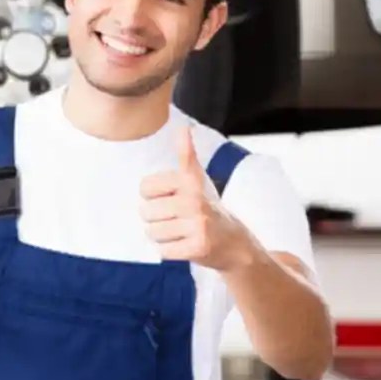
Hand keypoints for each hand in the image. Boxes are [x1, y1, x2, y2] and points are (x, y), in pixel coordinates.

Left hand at [140, 126, 254, 271]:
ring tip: (183, 233)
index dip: (153, 197)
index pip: (145, 187)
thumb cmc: (209, 209)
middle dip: (158, 219)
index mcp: (190, 181)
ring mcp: (198, 224)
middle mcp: (194, 200)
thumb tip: (184, 128)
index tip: (172, 200)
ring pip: (152, 232)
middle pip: (146, 212)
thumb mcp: (198, 180)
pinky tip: (187, 246)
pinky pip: (163, 251)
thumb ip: (186, 156)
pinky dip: (171, 251)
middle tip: (179, 220)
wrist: (235, 244)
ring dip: (164, 236)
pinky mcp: (198, 247)